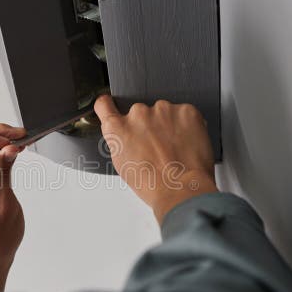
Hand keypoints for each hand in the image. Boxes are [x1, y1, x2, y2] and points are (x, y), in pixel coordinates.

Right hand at [94, 95, 218, 223]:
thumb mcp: (122, 165)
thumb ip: (121, 141)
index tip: (112, 105)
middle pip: (140, 112)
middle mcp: (138, 113)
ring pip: (164, 112)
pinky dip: (186, 125)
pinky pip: (184, 114)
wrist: (180, 187)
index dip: (109, 105)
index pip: (104, 104)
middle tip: (158, 146)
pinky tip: (186, 143)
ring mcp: (162, 110)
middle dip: (148, 125)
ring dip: (168, 125)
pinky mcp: (185, 111)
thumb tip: (127, 136)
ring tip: (174, 148)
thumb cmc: (152, 183)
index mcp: (117, 128)